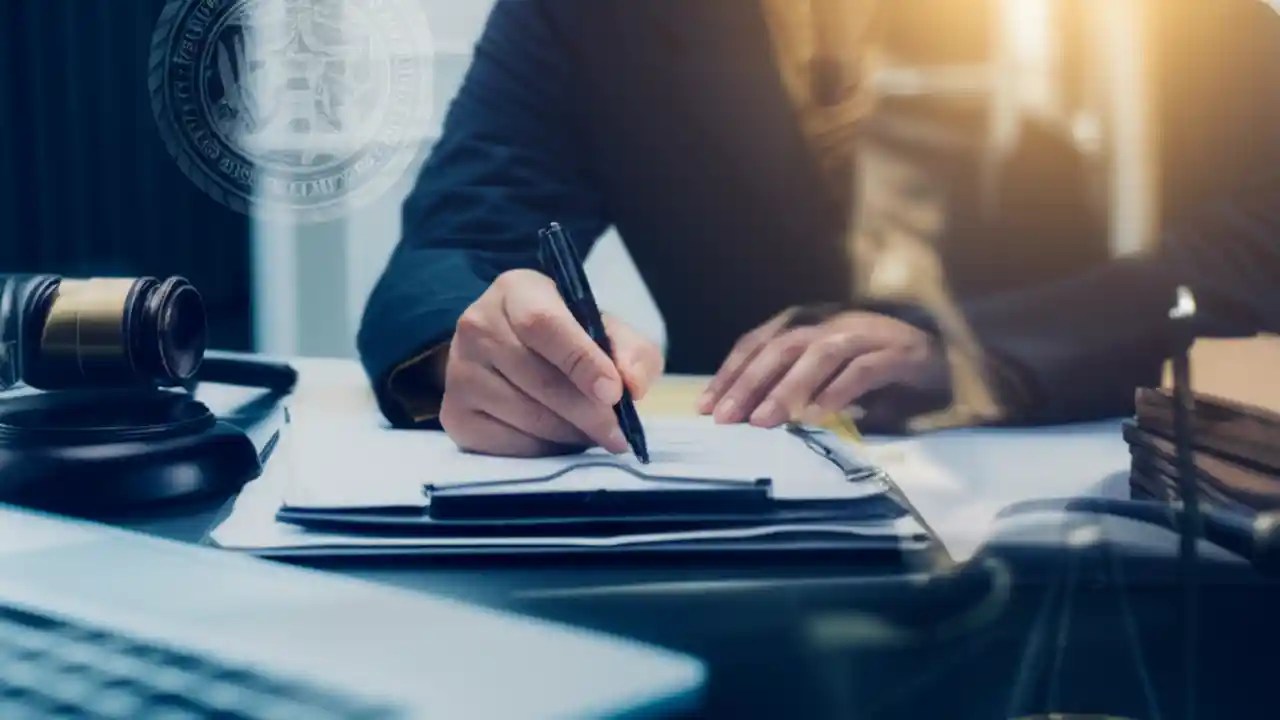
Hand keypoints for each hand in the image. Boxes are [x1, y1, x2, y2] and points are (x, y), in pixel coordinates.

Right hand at [439, 270, 663, 456]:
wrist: (508, 355)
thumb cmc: (566, 338)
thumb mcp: (604, 330)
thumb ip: (631, 352)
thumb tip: (633, 386)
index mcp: (516, 291)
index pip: (543, 324)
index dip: (581, 361)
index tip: (615, 393)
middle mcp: (476, 325)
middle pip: (538, 378)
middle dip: (588, 412)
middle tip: (618, 434)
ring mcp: (458, 372)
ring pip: (526, 416)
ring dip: (570, 433)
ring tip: (592, 433)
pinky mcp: (454, 414)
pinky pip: (508, 444)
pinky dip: (543, 449)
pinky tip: (558, 438)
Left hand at [698, 309, 948, 428]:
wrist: (953, 361)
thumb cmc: (882, 374)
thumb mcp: (830, 381)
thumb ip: (795, 391)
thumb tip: (752, 415)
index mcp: (813, 326)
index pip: (760, 342)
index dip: (731, 372)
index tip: (706, 405)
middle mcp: (836, 323)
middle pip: (782, 346)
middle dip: (749, 382)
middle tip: (725, 418)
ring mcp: (869, 334)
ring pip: (820, 354)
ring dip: (788, 388)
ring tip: (764, 422)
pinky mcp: (900, 352)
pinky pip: (864, 368)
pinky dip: (839, 389)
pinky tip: (818, 415)